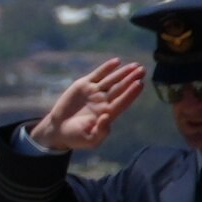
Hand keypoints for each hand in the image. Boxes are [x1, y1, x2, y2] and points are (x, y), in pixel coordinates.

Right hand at [28, 61, 148, 156]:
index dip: (131, 93)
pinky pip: (98, 74)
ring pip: (112, 80)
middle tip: (143, 70)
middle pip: (120, 88)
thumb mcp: (90, 140)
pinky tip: (117, 61)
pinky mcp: (84, 85)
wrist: (58, 129)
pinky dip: (107, 68)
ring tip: (136, 65)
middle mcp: (104, 101)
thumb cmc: (75, 137)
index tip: (140, 84)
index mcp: (108, 114)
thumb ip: (100, 131)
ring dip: (123, 72)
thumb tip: (108, 117)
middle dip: (131, 79)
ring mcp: (94, 92)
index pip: (123, 101)